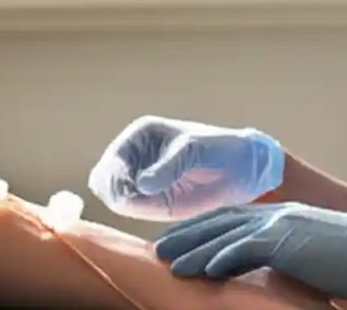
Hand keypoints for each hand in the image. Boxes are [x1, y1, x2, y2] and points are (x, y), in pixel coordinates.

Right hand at [88, 116, 284, 221]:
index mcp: (140, 135)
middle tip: (138, 203)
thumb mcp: (196, 151)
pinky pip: (130, 209)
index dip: (116, 179)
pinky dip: (136, 212)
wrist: (242, 169)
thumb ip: (170, 167)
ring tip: (154, 204)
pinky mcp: (151, 199)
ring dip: (126, 204)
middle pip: (104, 180)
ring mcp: (140, 178)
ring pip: (112, 197)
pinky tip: (158, 207)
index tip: (133, 192)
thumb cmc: (221, 148)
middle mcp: (135, 156)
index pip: (112, 161)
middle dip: (117, 194)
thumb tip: (142, 185)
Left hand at [155, 203, 346, 307]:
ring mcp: (285, 224)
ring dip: (195, 247)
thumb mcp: (316, 256)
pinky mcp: (290, 240)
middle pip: (223, 220)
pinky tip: (202, 269)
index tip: (181, 241)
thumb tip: (266, 272)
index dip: (205, 228)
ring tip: (168, 262)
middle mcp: (281, 213)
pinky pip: (246, 247)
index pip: (235, 218)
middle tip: (160, 248)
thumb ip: (288, 256)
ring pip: (227, 233)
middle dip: (189, 234)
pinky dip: (222, 256)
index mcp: (287, 215)